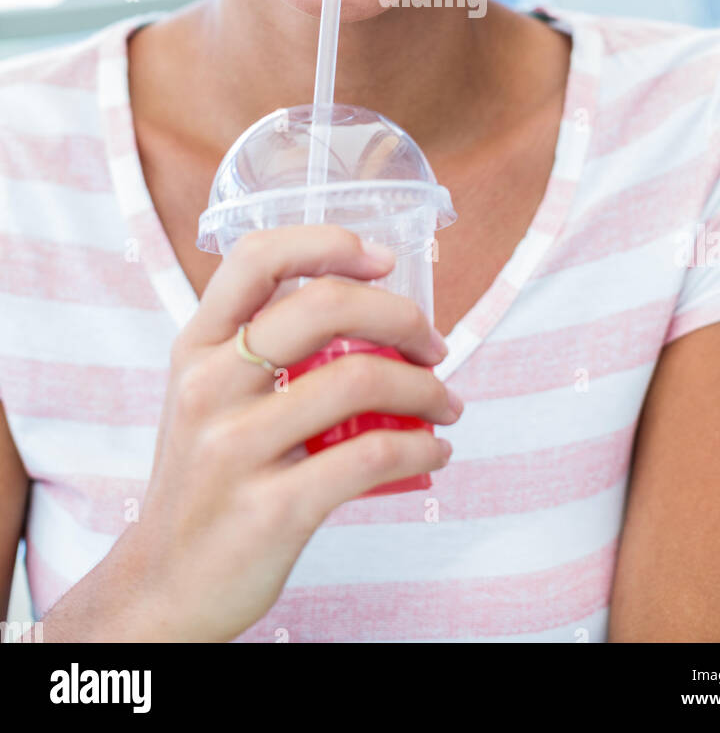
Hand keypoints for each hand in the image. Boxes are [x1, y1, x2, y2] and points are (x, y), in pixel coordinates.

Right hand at [124, 225, 459, 641]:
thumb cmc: (203, 482)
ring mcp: (235, 447)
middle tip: (433, 346)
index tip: (384, 260)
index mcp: (196, 348)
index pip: (257, 258)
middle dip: (401, 317)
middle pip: (323, 306)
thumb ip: (259, 350)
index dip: (328, 243)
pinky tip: (432, 452)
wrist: (164, 587)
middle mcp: (209, 386)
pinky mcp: (270, 508)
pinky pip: (370, 456)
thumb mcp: (206, 399)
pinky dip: (419, 447)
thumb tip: (364, 313)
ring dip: (426, 389)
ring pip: (360, 381)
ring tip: (444, 405)